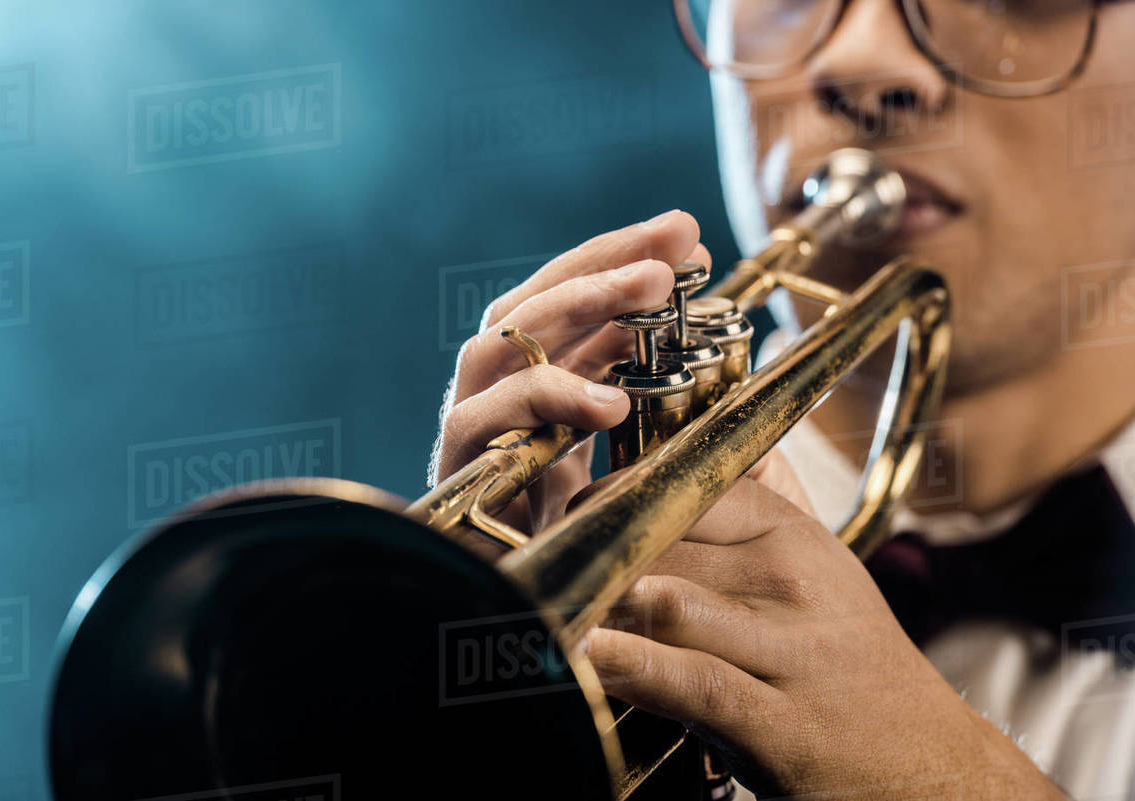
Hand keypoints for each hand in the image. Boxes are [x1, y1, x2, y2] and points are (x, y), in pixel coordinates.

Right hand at [431, 210, 702, 532]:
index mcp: (532, 384)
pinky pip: (482, 420)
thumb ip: (640, 395)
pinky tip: (610, 402)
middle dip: (604, 263)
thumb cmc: (580, 536)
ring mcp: (469, 428)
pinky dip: (545, 400)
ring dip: (577, 305)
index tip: (687, 239)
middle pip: (529, 306)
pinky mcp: (453, 471)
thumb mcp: (625, 454)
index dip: (620, 263)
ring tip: (652, 286)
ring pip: (498, 343)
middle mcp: (493, 395)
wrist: (521, 611)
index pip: (566, 306)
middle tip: (676, 239)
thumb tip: (691, 336)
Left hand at [583, 461, 1066, 798]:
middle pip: (660, 544)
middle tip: (548, 569)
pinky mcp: (778, 723)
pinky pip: (689, 679)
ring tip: (551, 607)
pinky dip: (630, 666)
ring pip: (665, 601)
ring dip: (598, 605)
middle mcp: (790, 581)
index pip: (685, 486)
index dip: (614, 499)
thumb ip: (770, 501)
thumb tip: (725, 434)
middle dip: (593, 558)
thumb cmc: (852, 663)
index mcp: (792, 535)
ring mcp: (787, 651)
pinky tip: (587, 658)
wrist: (928, 766)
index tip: (576, 519)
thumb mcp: (821, 568)